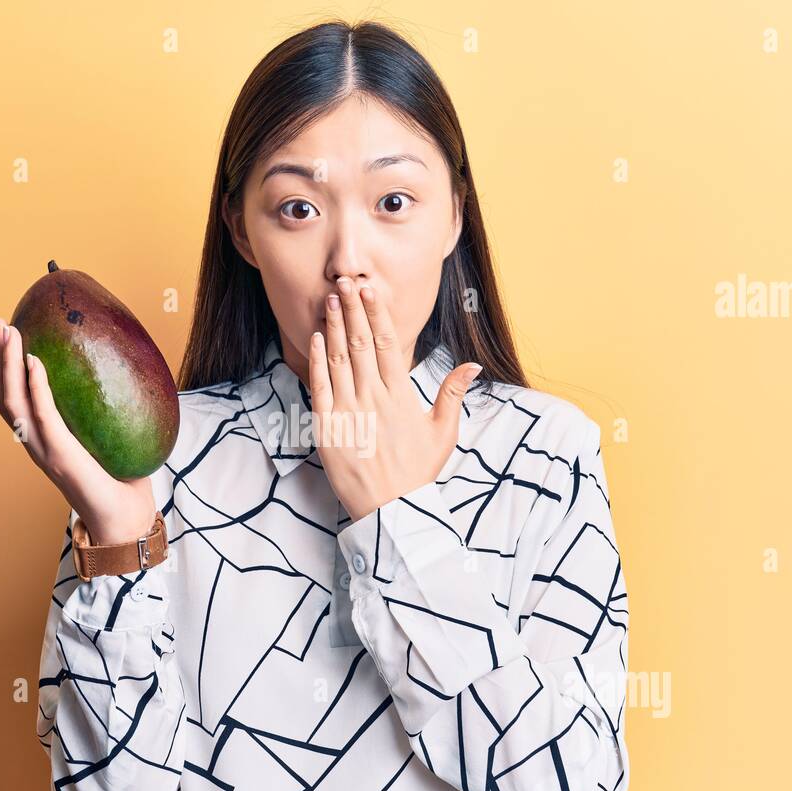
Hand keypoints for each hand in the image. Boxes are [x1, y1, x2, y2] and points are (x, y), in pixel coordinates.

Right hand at [0, 318, 156, 542]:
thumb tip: (124, 369)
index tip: (6, 333)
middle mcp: (35, 443)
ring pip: (12, 402)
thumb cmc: (121, 481)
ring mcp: (44, 450)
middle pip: (1, 395)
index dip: (2, 366)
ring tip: (9, 332)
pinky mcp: (61, 456)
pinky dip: (36, 387)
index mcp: (41, 438)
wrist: (125, 520)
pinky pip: (43, 416)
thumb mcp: (107, 436)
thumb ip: (104, 409)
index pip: (10, 397)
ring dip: (7, 364)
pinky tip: (35, 361)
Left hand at [307, 276, 481, 521]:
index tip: (370, 290)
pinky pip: (320, 386)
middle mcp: (374, 398)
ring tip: (331, 299)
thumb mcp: (443, 432)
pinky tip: (318, 338)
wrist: (391, 509)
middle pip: (361, 343)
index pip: (387, 344)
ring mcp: (348, 411)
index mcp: (401, 396)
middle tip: (345, 281)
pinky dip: (318, 360)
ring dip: (335, 327)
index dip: (377, 314)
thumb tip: (473, 364)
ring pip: (339, 359)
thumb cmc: (418, 472)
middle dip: (353, 310)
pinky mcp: (328, 427)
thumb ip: (453, 394)